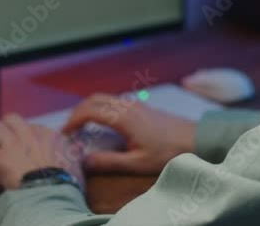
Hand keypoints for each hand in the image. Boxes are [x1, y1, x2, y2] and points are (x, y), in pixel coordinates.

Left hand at [0, 113, 84, 190]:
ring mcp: (12, 145)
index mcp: (48, 136)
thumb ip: (75, 154)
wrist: (51, 193)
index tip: (23, 143)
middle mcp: (28, 135)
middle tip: (1, 137)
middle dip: (4, 126)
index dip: (26, 134)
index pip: (34, 127)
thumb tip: (78, 149)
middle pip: (11, 119)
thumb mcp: (75, 165)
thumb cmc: (64, 182)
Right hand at [62, 93, 195, 174]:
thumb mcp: (137, 163)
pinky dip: (100, 107)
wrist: (195, 139)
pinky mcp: (141, 106)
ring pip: (104, 97)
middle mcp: (127, 105)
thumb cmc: (167, 152)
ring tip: (82, 126)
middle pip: (94, 99)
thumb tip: (84, 161)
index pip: (89, 111)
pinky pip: (114, 100)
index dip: (73, 120)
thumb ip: (109, 162)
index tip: (64, 133)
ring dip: (89, 108)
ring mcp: (135, 103)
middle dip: (77, 111)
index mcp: (123, 116)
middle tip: (69, 128)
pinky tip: (103, 123)